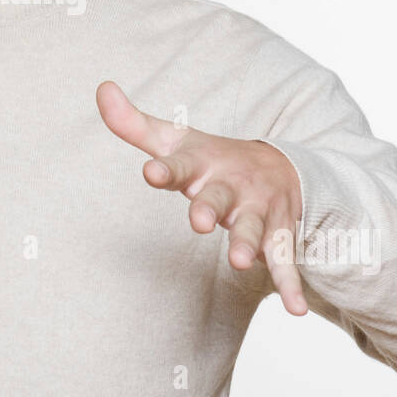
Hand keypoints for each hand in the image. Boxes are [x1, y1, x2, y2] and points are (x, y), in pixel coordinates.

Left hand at [95, 80, 308, 315]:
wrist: (280, 165)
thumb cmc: (213, 158)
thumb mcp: (175, 140)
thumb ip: (133, 124)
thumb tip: (101, 88)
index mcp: (203, 164)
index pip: (180, 166)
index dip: (166, 170)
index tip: (150, 172)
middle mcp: (231, 186)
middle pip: (218, 198)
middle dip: (209, 208)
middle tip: (199, 221)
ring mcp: (256, 211)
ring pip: (252, 229)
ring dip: (248, 244)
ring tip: (240, 262)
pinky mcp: (278, 235)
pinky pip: (285, 261)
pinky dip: (291, 284)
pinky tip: (295, 308)